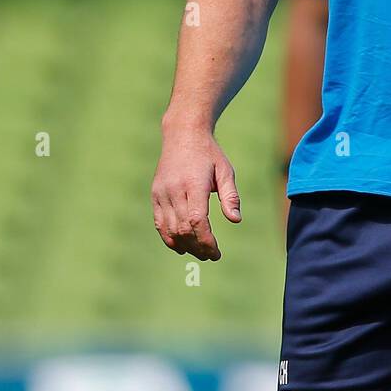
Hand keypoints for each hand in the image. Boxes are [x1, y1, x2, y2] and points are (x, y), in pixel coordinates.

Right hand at [151, 124, 240, 259]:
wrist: (182, 134)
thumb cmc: (209, 154)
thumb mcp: (225, 171)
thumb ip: (230, 196)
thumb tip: (235, 220)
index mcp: (193, 184)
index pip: (196, 221)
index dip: (205, 241)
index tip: (216, 252)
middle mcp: (174, 190)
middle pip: (183, 229)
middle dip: (198, 247)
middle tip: (211, 256)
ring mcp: (161, 193)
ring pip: (169, 229)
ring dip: (184, 246)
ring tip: (199, 253)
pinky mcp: (155, 195)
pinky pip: (159, 223)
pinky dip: (169, 238)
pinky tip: (182, 246)